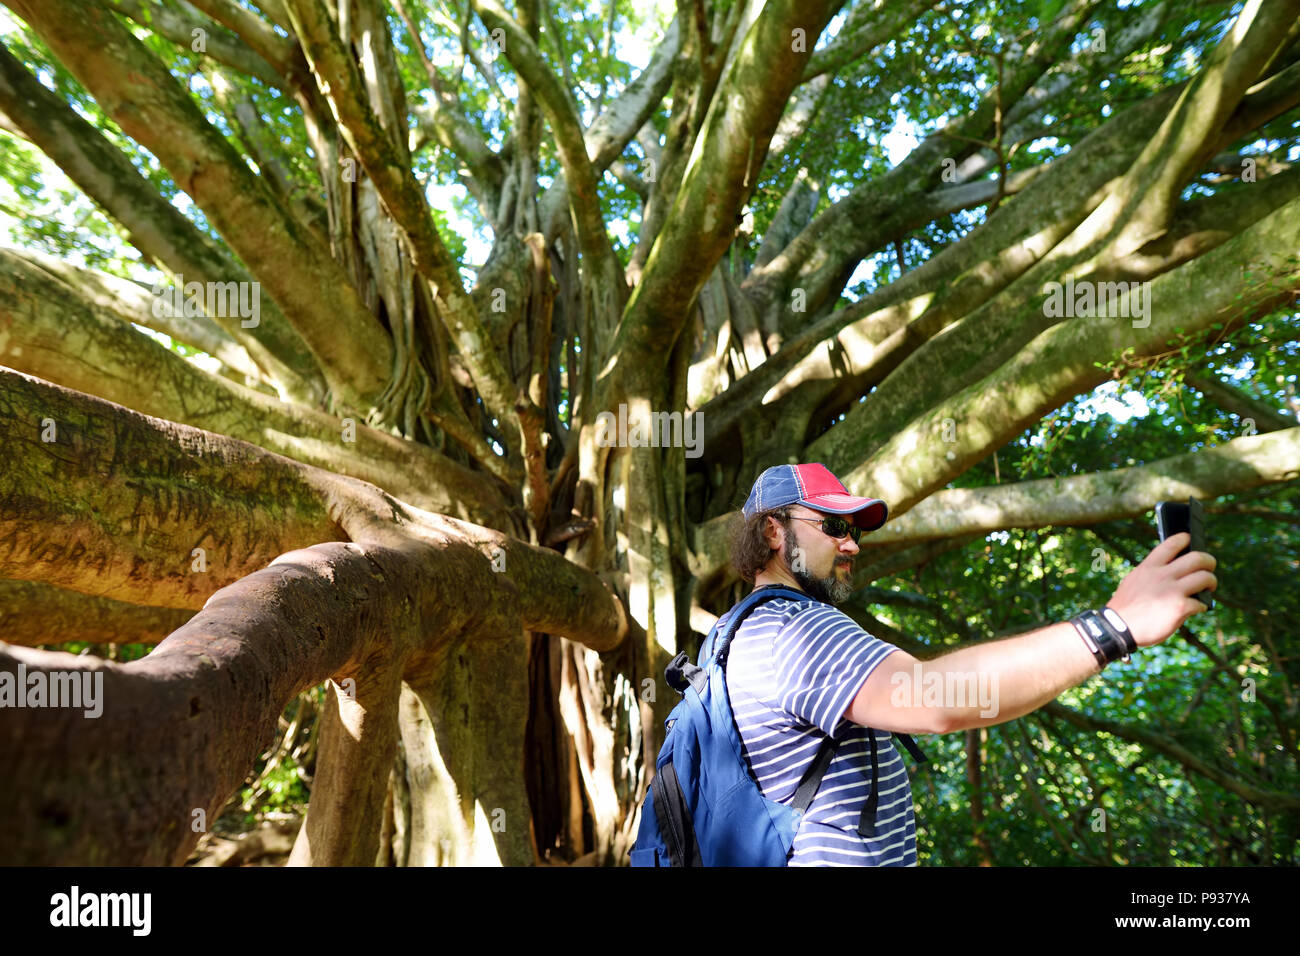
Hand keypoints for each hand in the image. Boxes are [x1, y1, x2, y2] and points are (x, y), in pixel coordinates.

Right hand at [1106, 532, 1216, 647]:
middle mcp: (1162, 575)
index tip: (1190, 540)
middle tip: (1209, 568)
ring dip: (1211, 583)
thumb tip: (1171, 569)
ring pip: (1205, 578)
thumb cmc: (1127, 607)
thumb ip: (1151, 573)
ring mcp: (1172, 591)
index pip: (1172, 544)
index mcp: (1149, 567)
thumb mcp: (1134, 581)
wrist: (1118, 628)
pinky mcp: (1180, 607)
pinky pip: (1201, 603)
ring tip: (1208, 588)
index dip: (1185, 538)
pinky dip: (1202, 606)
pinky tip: (1196, 609)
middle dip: (1209, 562)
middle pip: (1197, 558)